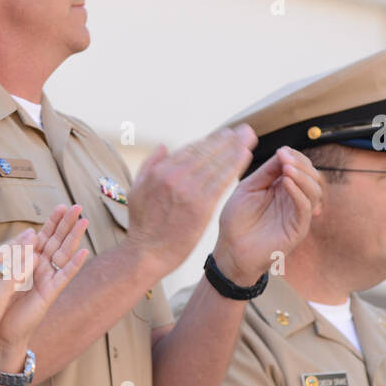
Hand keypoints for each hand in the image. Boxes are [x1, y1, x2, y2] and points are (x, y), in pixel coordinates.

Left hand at [0, 203, 89, 361]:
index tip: (61, 206)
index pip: (43, 237)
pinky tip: (84, 251)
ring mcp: (47, 279)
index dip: (53, 222)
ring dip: (74, 238)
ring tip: (84, 221)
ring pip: (63, 254)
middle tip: (78, 206)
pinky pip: (64, 276)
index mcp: (29, 261)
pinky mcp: (49, 292)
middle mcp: (41, 268)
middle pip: (57, 241)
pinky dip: (74, 264)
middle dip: (67, 224)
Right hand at [126, 126, 255, 276]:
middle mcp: (174, 176)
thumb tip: (164, 146)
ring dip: (235, 148)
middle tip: (243, 131)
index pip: (191, 149)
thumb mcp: (136, 190)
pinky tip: (246, 157)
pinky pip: (223, 179)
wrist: (147, 254)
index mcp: (160, 171)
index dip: (211, 140)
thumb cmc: (142, 226)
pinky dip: (236, 165)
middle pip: (207, 151)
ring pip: (217, 162)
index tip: (224, 135)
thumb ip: (150, 165)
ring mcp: (189, 189)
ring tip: (249, 139)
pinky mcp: (202, 205)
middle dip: (228, 139)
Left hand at [213, 145, 322, 284]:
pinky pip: (305, 207)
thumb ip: (267, 171)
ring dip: (303, 176)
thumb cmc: (235, 220)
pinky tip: (286, 183)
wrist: (230, 250)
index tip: (282, 152)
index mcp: (282, 187)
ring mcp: (297, 214)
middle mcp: (293, 199)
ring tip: (287, 169)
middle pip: (311, 176)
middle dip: (301, 164)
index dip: (294, 157)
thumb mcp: (248, 188)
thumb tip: (284, 151)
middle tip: (286, 159)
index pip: (300, 167)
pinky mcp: (298, 229)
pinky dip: (299, 192)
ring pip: (314, 190)